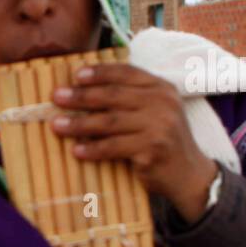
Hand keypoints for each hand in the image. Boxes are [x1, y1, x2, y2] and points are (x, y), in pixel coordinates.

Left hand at [51, 63, 217, 222]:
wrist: (189, 173)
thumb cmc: (161, 140)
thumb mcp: (155, 112)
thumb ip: (131, 98)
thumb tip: (84, 90)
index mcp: (161, 88)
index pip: (127, 73)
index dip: (100, 73)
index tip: (76, 75)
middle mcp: (162, 103)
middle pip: (113, 96)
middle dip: (81, 96)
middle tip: (56, 97)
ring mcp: (159, 126)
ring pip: (110, 122)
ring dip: (79, 124)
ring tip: (56, 125)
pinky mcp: (152, 149)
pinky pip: (114, 147)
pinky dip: (92, 149)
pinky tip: (76, 150)